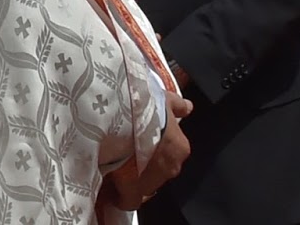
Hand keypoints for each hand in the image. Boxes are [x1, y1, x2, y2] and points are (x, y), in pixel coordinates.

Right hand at [101, 91, 191, 209]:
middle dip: (145, 169)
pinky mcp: (132, 190)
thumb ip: (177, 106)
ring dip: (133, 181)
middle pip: (159, 173)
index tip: (143, 149)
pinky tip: (110, 191)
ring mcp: (152, 181)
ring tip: (115, 173)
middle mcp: (170, 167)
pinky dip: (120, 196)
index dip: (156, 154)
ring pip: (144, 186)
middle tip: (127, 160)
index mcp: (179, 147)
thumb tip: (188, 107)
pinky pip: (128, 199)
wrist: (124, 119)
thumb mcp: (164, 100)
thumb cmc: (145, 108)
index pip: (172, 156)